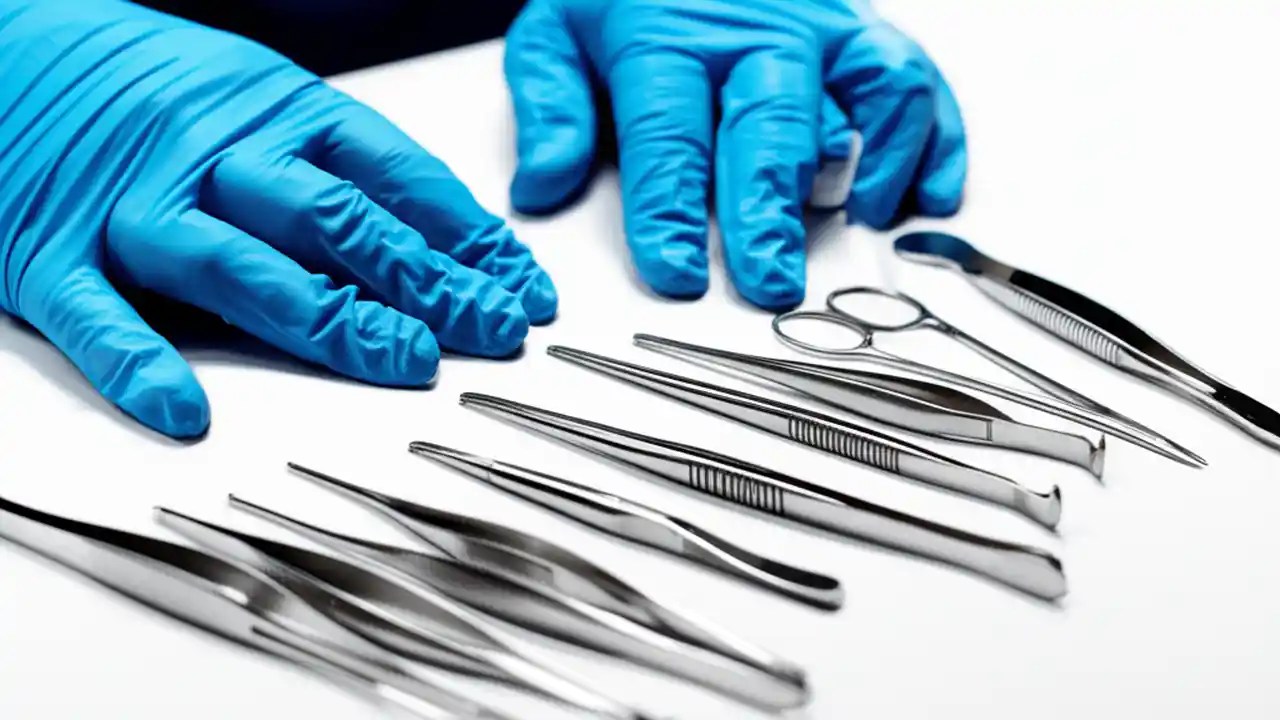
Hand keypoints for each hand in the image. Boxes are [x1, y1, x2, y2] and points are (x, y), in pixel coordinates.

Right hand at [0, 0, 556, 438]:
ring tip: (402, 362)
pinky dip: (139, 363)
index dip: (468, 240)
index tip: (521, 291)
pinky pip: (97, 314)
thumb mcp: (266, 103)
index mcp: (279, 114)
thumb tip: (451, 241)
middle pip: (338, 222)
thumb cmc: (152, 87)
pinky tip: (186, 408)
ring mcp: (136, 208)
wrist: (8, 48)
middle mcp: (217, 157)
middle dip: (428, 282)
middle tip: (491, 332)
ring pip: (241, 265)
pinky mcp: (52, 255)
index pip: (396, 180)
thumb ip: (346, 170)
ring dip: (328, 319)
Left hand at [504, 0, 965, 308]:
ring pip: (865, 92)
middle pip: (770, 121)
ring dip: (872, 165)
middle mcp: (754, 30)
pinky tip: (923, 196)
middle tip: (770, 279)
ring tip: (861, 226)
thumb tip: (542, 186)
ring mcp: (820, 29)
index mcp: (665, 34)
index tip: (675, 272)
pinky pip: (916, 78)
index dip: (672, 209)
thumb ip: (549, 107)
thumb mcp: (558, 31)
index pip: (668, 132)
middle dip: (770, 207)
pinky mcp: (863, 35)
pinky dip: (933, 139)